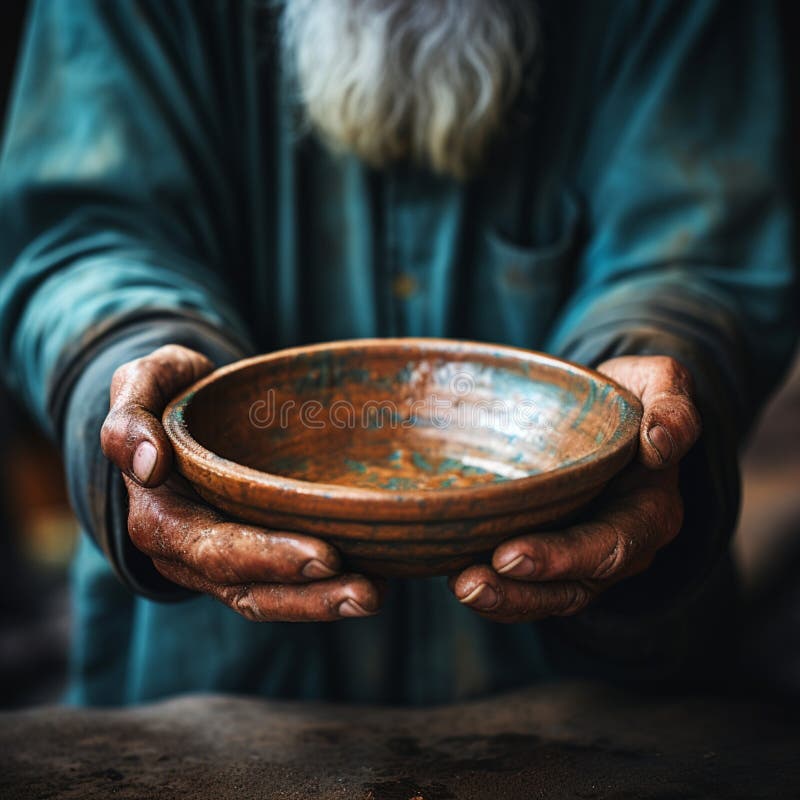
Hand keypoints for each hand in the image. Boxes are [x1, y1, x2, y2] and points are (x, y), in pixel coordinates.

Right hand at [100, 344, 381, 620]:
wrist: (187, 406)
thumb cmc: (168, 391)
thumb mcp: (141, 383)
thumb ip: (130, 416)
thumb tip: (147, 464)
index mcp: (159, 517)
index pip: (212, 549)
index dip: (266, 557)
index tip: (325, 555)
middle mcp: (187, 552)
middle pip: (247, 588)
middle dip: (308, 595)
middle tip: (368, 593)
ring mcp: (219, 562)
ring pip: (270, 598)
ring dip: (323, 604)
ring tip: (374, 597)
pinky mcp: (249, 556)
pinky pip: (283, 583)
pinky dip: (324, 588)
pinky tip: (376, 578)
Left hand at [449, 355, 701, 621]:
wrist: (614, 410)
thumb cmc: (632, 396)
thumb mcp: (660, 383)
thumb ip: (672, 405)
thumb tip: (660, 444)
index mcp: (650, 511)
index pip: (610, 546)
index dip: (562, 558)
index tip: (510, 554)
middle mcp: (621, 546)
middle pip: (573, 585)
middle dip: (519, 591)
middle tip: (469, 584)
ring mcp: (586, 556)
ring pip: (547, 596)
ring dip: (502, 600)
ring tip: (459, 588)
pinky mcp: (556, 552)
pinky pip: (529, 584)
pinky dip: (496, 588)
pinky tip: (453, 576)